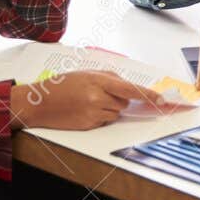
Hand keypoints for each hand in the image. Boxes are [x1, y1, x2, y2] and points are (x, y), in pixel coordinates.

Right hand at [10, 70, 179, 129]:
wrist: (37, 103)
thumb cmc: (61, 86)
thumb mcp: (86, 74)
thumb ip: (109, 78)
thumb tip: (129, 87)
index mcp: (98, 81)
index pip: (130, 89)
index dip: (148, 95)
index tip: (161, 100)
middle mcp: (97, 98)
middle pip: (124, 103)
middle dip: (117, 100)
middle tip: (98, 94)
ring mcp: (93, 113)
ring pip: (115, 113)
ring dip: (108, 109)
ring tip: (87, 102)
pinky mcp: (88, 125)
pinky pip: (104, 122)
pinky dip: (99, 117)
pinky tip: (83, 111)